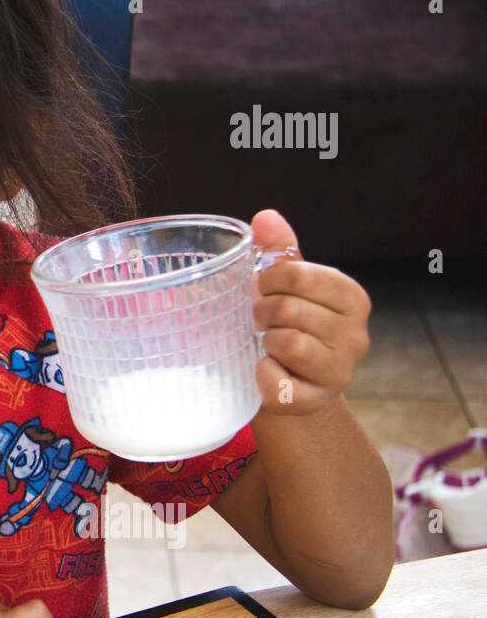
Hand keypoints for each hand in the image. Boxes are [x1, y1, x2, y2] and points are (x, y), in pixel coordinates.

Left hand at [250, 209, 371, 415]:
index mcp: (352, 298)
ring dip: (265, 342)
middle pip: (288, 309)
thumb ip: (280, 251)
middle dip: (262, 312)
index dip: (267, 280)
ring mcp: (340, 371)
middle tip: (260, 321)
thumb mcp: (287, 286)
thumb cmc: (287, 325)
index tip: (263, 289)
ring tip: (266, 343)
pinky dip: (262, 374)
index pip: (297, 275)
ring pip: (288, 344)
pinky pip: (278, 382)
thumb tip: (265, 216)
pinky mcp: (317, 400)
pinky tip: (266, 369)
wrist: (286, 383)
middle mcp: (356, 335)